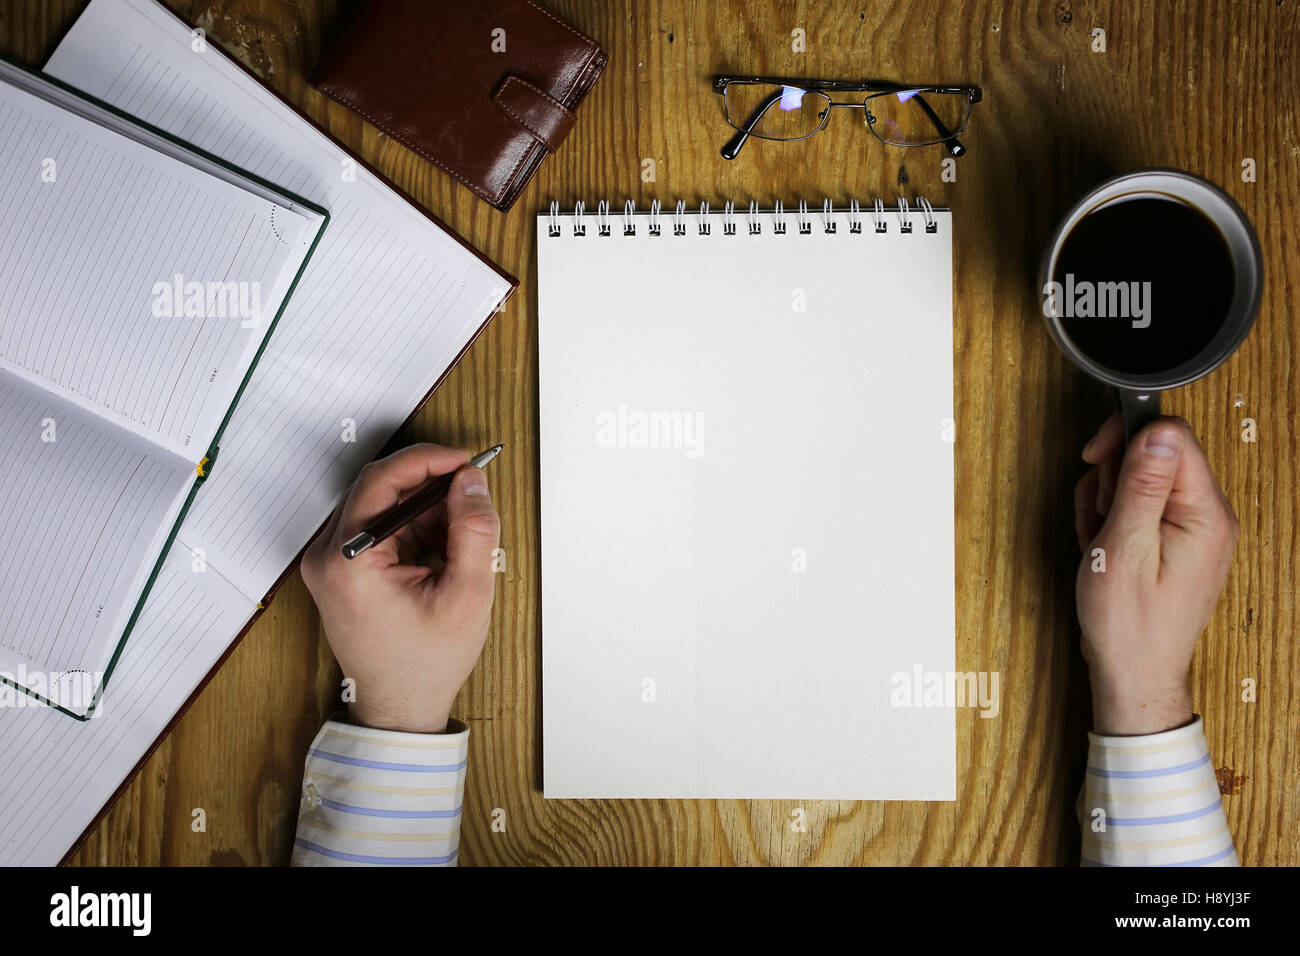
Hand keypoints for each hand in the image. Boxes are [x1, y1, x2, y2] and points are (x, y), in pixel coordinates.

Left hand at [300, 443, 500, 733]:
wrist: (398, 709)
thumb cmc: (425, 664)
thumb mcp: (466, 595)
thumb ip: (474, 531)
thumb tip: (472, 483)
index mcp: (347, 561)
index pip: (381, 480)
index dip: (427, 461)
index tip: (465, 461)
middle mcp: (327, 556)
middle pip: (378, 489)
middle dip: (430, 484)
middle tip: (471, 491)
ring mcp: (330, 563)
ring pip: (381, 505)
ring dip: (425, 508)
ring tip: (461, 536)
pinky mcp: (341, 570)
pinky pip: (379, 527)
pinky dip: (414, 528)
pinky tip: (442, 549)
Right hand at [1073, 414, 1237, 735]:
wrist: (1135, 672)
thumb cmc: (1128, 623)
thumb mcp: (1124, 548)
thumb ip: (1141, 487)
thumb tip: (1156, 432)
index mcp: (1204, 514)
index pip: (1172, 437)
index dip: (1126, 438)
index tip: (1095, 459)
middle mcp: (1209, 516)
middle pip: (1154, 455)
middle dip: (1112, 479)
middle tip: (1099, 519)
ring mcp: (1194, 529)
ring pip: (1140, 479)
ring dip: (1106, 502)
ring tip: (1098, 543)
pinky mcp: (1176, 539)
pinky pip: (1140, 505)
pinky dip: (1111, 520)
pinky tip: (1103, 549)